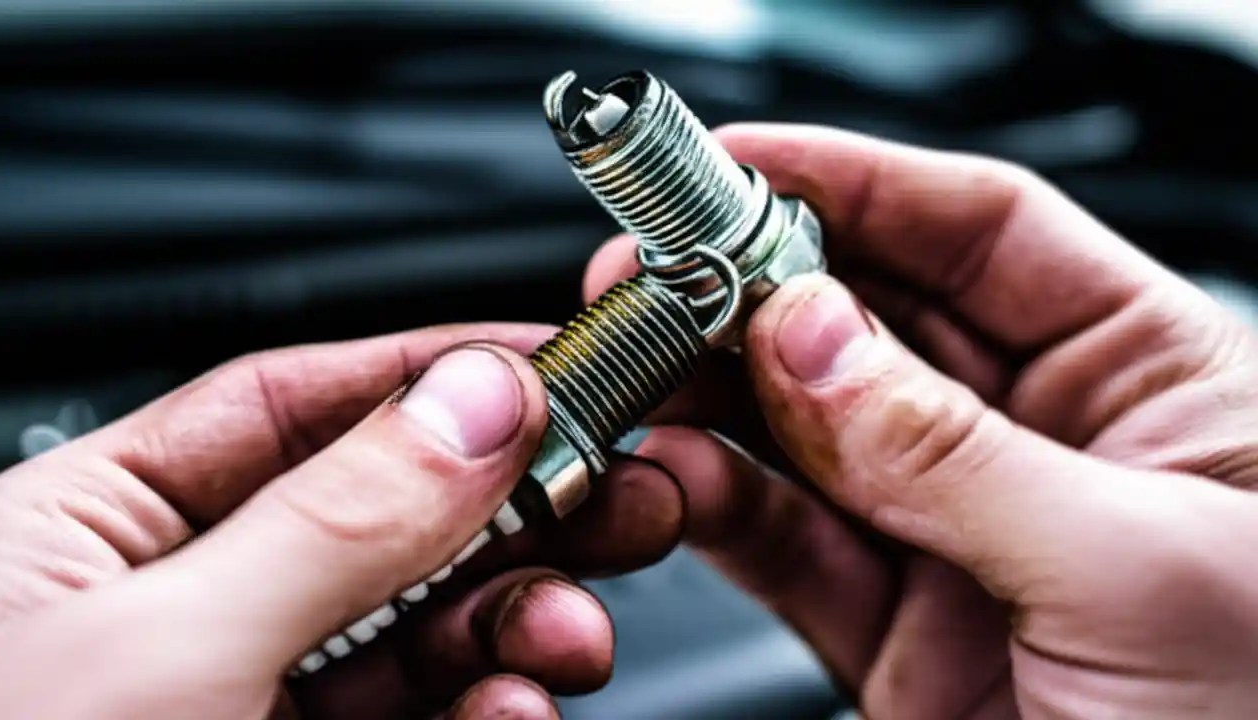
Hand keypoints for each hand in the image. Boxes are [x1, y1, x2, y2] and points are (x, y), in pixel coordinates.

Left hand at [0, 324, 684, 718]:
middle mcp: (176, 614)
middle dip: (509, 504)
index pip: (291, 408)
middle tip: (620, 492)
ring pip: (418, 631)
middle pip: (383, 516)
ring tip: (571, 630)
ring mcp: (243, 707)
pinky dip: (489, 714)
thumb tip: (474, 401)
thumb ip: (333, 521)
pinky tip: (520, 711)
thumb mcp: (164, 650)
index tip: (553, 364)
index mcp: (93, 534)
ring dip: (515, 619)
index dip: (430, 374)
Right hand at [585, 125, 1257, 717]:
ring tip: (641, 374)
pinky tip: (674, 477)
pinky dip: (717, 506)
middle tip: (656, 274)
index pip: (987, 234)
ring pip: (808, 429)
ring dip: (714, 396)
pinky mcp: (898, 631)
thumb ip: (955, 449)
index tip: (743, 166)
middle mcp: (1046, 449)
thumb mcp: (1134, 568)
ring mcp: (960, 539)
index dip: (858, 183)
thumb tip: (815, 335)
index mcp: (1154, 386)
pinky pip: (786, 541)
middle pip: (876, 321)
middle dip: (758, 288)